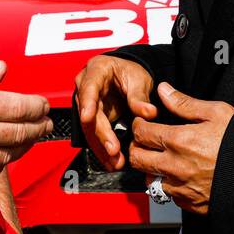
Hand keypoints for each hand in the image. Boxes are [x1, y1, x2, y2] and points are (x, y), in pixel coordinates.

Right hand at [0, 60, 51, 189]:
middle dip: (39, 128)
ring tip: (29, 139)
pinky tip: (2, 155)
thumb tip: (1, 71)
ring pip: (8, 157)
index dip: (38, 106)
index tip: (44, 105)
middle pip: (21, 133)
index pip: (20, 107)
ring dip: (23, 147)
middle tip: (46, 124)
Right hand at [74, 55, 157, 170]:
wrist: (126, 76)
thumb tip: (149, 113)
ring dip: (101, 147)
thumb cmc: (130, 72)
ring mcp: (86, 104)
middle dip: (101, 135)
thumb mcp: (139, 79)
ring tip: (114, 162)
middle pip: (89, 114)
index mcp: (96, 71)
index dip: (88, 103)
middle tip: (113, 151)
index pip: (89, 87)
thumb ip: (140, 97)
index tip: (88, 118)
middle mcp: (85, 87)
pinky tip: (111, 162)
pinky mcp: (90, 119)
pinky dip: (103, 150)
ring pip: (89, 129)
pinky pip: (94, 136)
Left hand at [129, 82, 233, 214]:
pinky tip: (182, 175)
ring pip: (149, 179)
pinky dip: (170, 185)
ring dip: (152, 169)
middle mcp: (176, 167)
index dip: (139, 125)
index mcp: (179, 141)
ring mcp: (182, 188)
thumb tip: (163, 90)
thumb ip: (184, 103)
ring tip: (165, 159)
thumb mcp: (217, 113)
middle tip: (147, 141)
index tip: (144, 123)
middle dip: (138, 147)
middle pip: (137, 159)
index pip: (141, 133)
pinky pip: (169, 195)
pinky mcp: (191, 204)